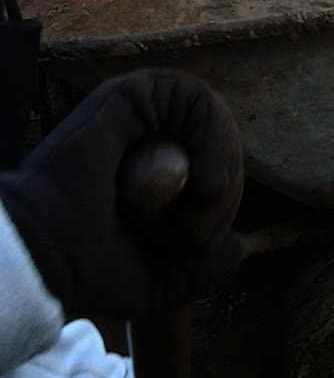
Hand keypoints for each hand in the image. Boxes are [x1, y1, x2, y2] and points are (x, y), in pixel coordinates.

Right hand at [0, 71, 242, 319]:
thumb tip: (236, 245)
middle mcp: (145, 134)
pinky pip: (195, 98)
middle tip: (197, 232)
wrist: (54, 257)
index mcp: (150, 169)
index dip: (222, 203)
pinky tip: (206, 184)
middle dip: (224, 190)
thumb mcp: (163, 283)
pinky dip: (213, 139)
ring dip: (222, 165)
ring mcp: (139, 112)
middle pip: (218, 143)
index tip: (199, 242)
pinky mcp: (132, 94)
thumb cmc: (96, 270)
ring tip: (202, 206)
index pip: (214, 167)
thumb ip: (205, 269)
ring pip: (211, 118)